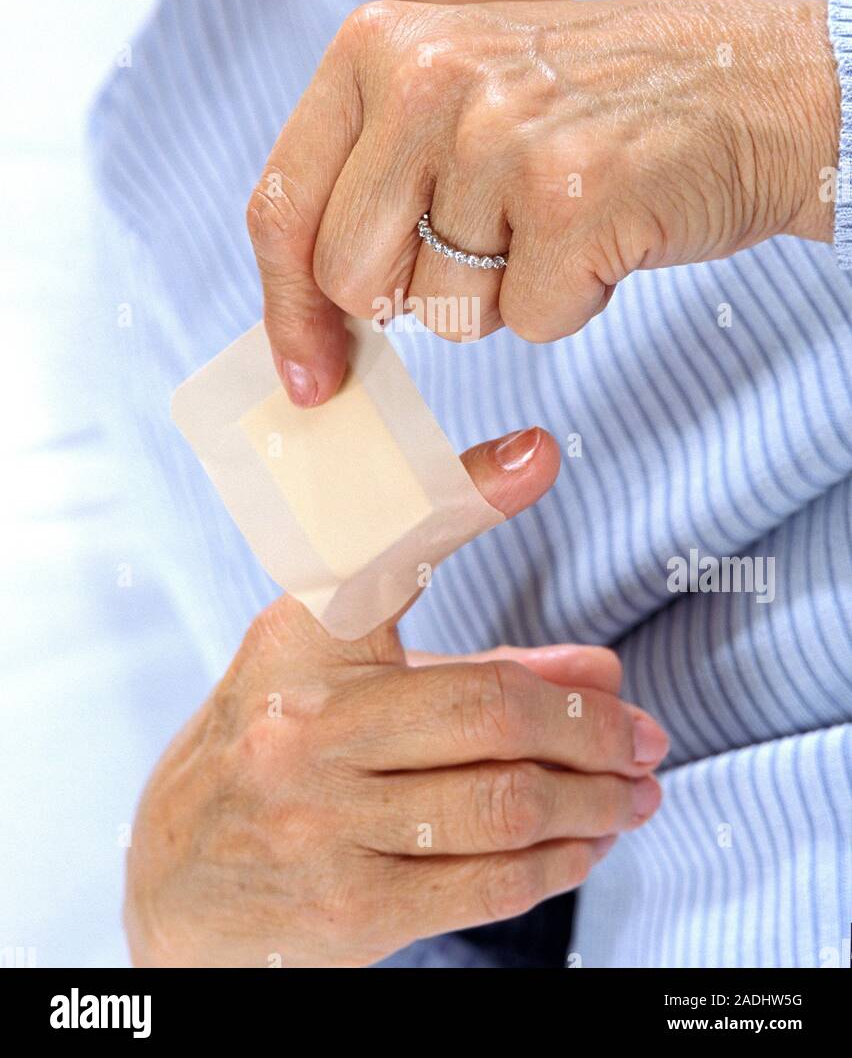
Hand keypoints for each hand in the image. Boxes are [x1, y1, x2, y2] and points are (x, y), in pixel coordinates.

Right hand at [124, 427, 667, 967]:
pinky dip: (558, 864)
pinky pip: (487, 884)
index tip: (536, 456)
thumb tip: (602, 674)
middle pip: (492, 707)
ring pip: (505, 802)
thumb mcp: (341, 680)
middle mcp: (306, 723)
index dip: (464, 498)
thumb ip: (474, 668)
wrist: (174, 882)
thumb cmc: (271, 750)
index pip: (384, 554)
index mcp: (300, 638)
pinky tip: (585, 845)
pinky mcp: (346, 913)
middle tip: (646, 737)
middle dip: (592, 726)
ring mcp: (322, 822)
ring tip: (634, 793)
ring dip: (595, 800)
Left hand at [247, 0, 838, 405]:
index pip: (282, 206)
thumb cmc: (597, 101)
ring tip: (563, 213)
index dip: (288, 309)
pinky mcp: (572, 201)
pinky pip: (530, 322)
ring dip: (506, 294)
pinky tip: (608, 230)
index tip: (309, 375)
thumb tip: (309, 318)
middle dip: (416, 294)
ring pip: (444, 313)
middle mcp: (427, 80)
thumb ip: (375, 169)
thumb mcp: (460, 87)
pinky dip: (571, 301)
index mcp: (378, 45)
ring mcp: (500, 139)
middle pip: (352, 279)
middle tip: (489, 247)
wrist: (758, 83)